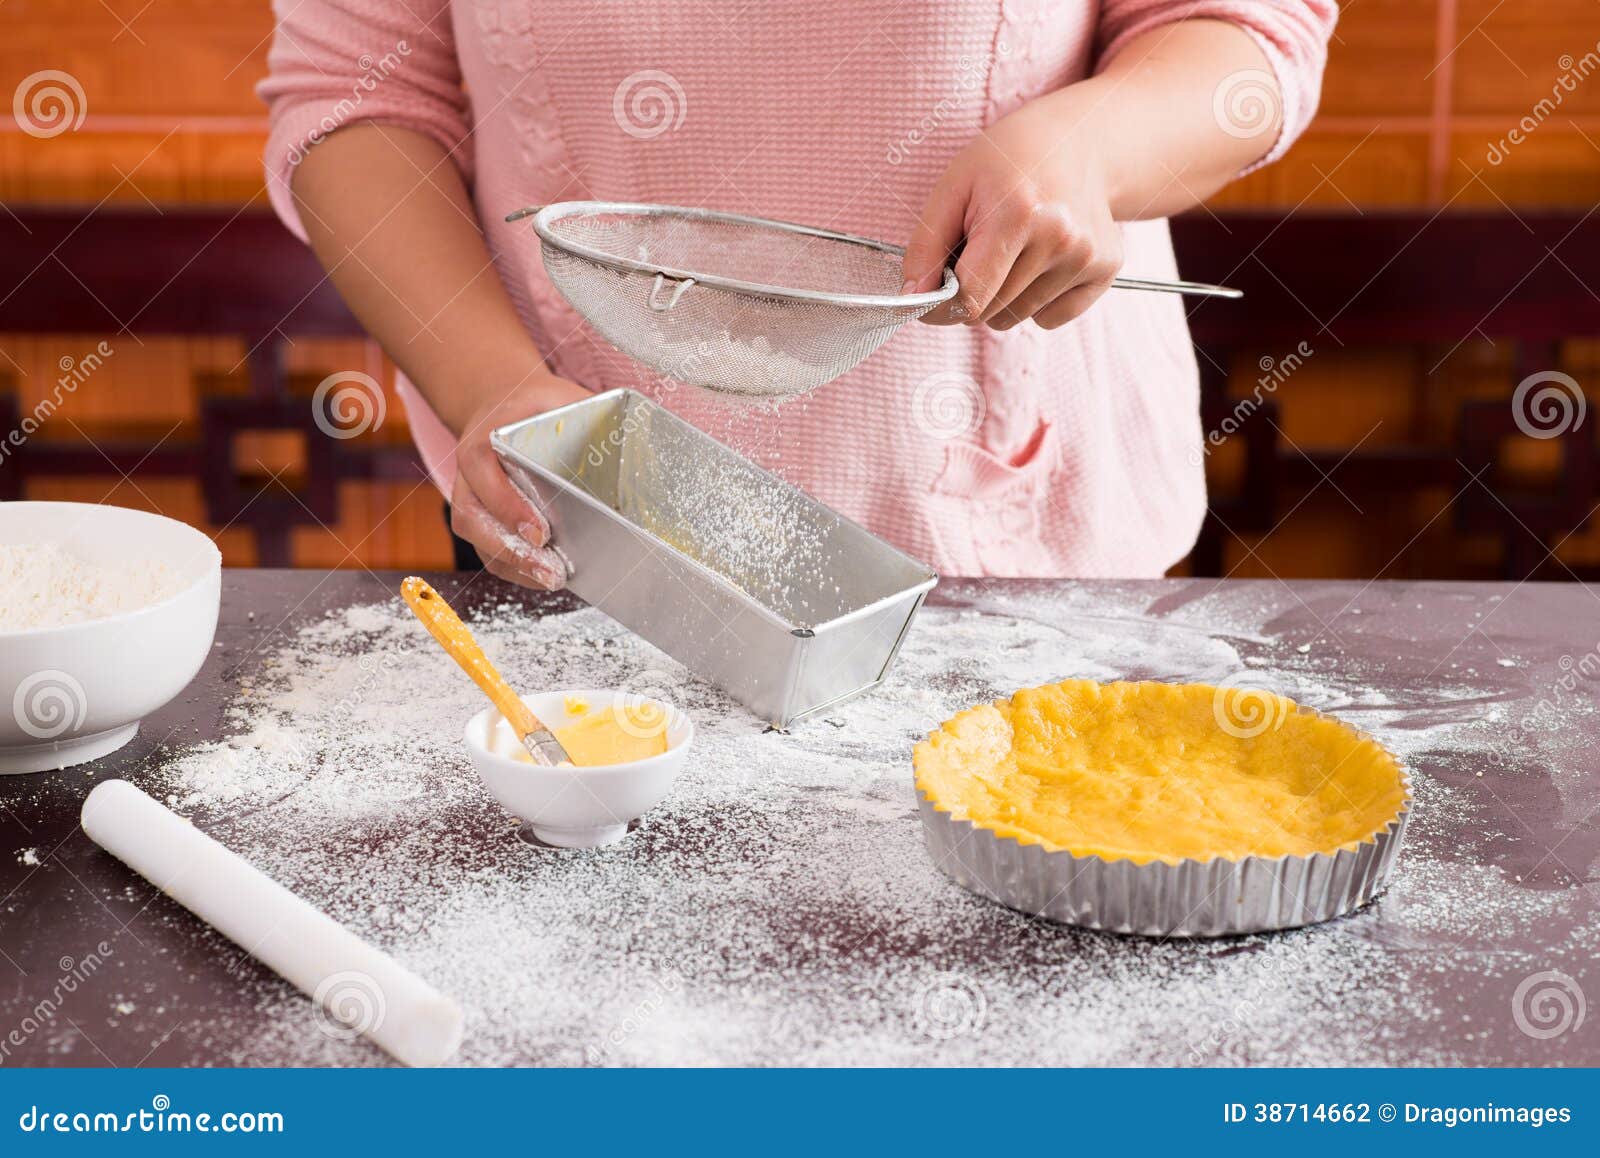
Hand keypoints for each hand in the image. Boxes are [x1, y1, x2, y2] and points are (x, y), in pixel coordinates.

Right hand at [449, 374, 587, 589]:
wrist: (501, 408)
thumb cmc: (533, 407)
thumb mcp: (558, 398)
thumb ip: (584, 414)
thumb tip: (635, 438)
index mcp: (480, 441)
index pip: (482, 473)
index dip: (508, 506)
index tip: (540, 531)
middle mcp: (467, 476)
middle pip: (472, 519)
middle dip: (511, 550)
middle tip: (549, 569)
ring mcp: (470, 502)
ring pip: (478, 542)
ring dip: (514, 567)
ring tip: (552, 579)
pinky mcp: (481, 522)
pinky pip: (489, 553)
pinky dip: (515, 570)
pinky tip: (545, 576)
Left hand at [902, 90, 1124, 330]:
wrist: (1079, 139)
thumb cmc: (1007, 161)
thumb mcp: (954, 185)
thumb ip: (926, 244)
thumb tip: (912, 298)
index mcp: (1017, 213)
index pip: (969, 298)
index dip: (941, 305)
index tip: (933, 295)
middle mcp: (1059, 237)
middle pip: (991, 312)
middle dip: (973, 292)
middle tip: (980, 249)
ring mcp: (1087, 255)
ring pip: (1018, 317)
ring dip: (1004, 296)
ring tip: (1014, 248)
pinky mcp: (1106, 269)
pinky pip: (1051, 318)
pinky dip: (1038, 301)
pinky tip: (1042, 260)